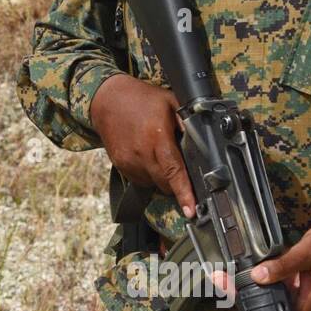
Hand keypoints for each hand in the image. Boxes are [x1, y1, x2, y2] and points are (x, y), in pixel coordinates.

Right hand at [90, 73, 195, 216]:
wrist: (107, 99)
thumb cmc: (141, 99)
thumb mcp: (170, 101)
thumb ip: (188, 120)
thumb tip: (203, 139)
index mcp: (156, 137)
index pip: (174, 171)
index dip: (184, 192)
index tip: (191, 210)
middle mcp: (141, 153)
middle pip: (165, 183)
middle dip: (177, 183)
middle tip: (182, 167)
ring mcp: (129, 161)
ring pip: (153, 184)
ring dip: (162, 178)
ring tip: (160, 154)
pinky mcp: (120, 166)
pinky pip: (141, 180)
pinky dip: (149, 174)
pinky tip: (147, 156)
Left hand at [249, 218, 310, 310]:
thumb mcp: (308, 252)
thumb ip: (284, 265)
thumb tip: (258, 276)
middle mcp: (309, 300)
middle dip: (260, 304)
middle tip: (237, 290)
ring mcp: (307, 291)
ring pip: (280, 297)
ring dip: (264, 289)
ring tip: (241, 278)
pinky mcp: (304, 281)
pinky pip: (284, 284)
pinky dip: (272, 278)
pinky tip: (259, 268)